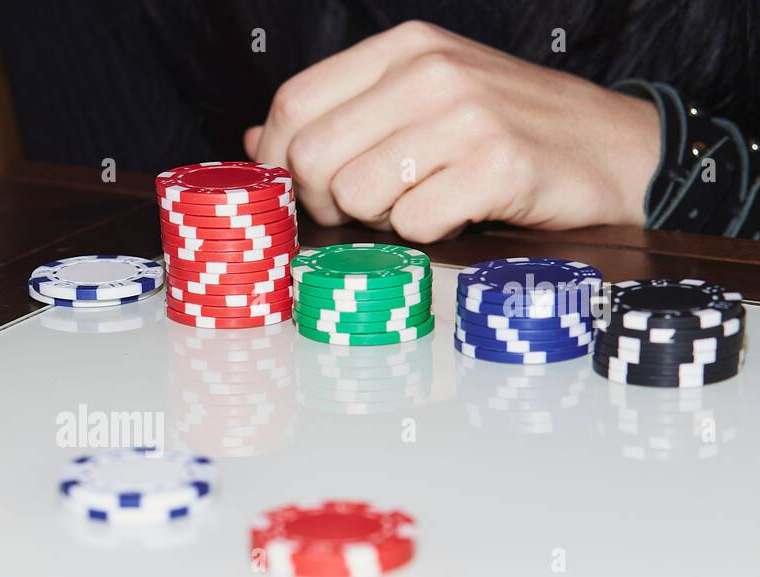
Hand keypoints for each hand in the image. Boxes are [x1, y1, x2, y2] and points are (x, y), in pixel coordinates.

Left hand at [245, 21, 659, 240]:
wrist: (615, 148)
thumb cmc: (506, 130)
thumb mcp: (419, 101)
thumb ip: (340, 115)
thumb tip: (257, 139)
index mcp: (403, 48)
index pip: (294, 102)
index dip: (280, 158)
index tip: (298, 188)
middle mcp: (429, 71)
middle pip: (313, 156)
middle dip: (326, 200)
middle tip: (368, 207)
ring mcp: (465, 115)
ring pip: (357, 194)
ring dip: (382, 218)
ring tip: (427, 199)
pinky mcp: (496, 165)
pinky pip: (413, 224)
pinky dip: (428, 233)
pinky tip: (461, 211)